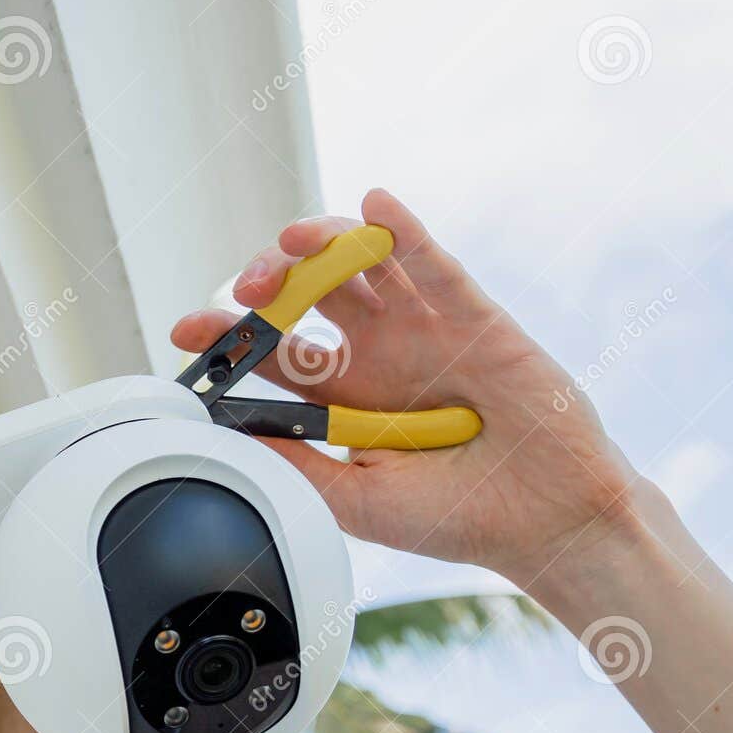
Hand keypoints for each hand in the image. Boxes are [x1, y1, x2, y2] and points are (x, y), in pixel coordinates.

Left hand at [171, 188, 645, 589]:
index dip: (231, 332)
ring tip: (294, 242)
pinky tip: (377, 209)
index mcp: (348, 393)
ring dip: (323, 241)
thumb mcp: (356, 500)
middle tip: (249, 290)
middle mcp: (381, 351)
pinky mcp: (474, 319)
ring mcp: (426, 329)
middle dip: (272, 279)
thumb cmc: (456, 516)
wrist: (542, 523)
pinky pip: (435, 266)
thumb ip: (294, 465)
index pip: (276, 348)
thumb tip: (226, 433)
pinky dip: (405, 232)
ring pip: (364, 263)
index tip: (189, 330)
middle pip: (311, 292)